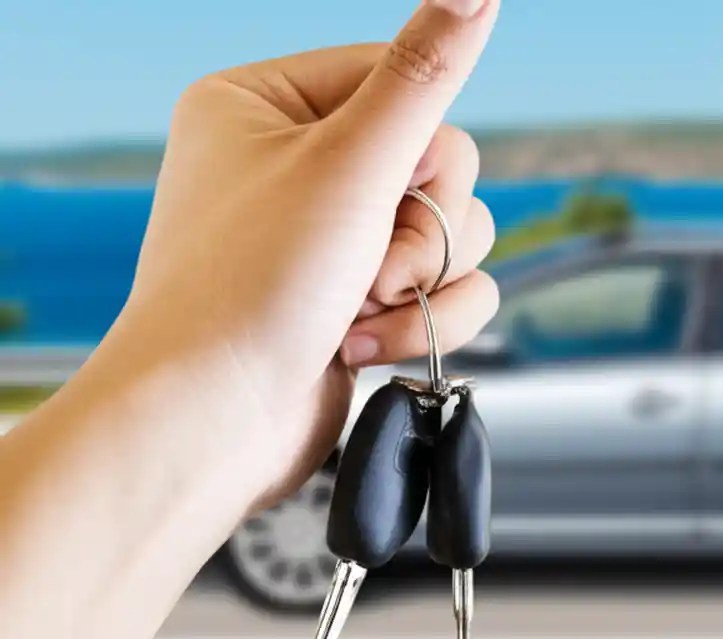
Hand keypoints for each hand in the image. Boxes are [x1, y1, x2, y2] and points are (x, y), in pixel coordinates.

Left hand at [108, 0, 501, 511]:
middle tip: (367, 266)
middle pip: (441, 164)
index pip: (402, 80)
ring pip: (455, 232)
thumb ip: (425, 76)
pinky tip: (360, 347)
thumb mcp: (349, 163)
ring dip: (422, 283)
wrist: (213, 424)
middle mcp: (298, 166)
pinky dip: (422, 322)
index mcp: (266, 106)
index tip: (391, 186)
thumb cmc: (248, 290)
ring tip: (358, 313)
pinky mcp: (361, 299)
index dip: (423, 144)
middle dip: (421, 230)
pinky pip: (448, 288)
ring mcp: (331, 238)